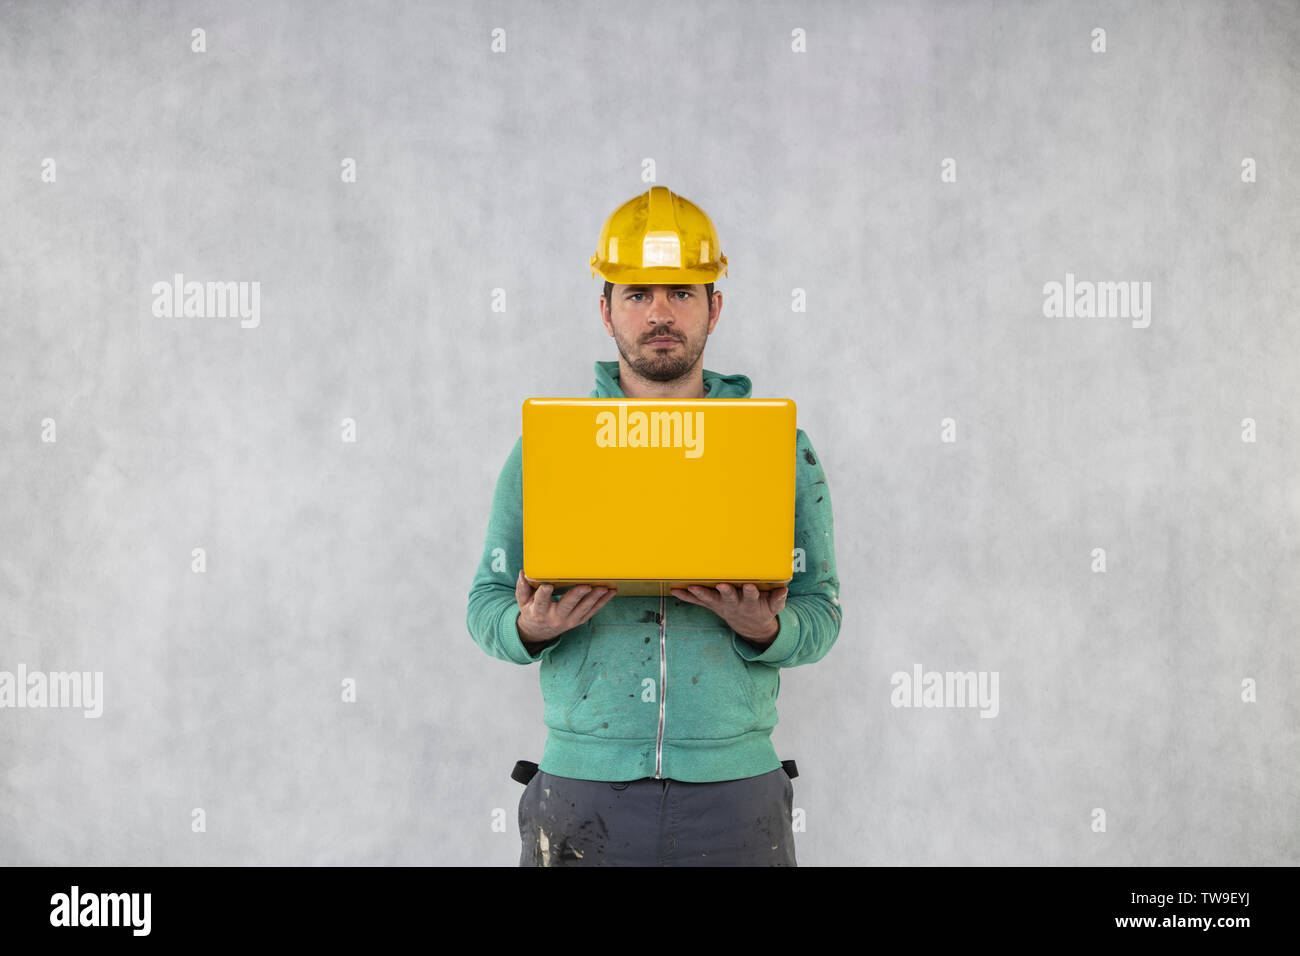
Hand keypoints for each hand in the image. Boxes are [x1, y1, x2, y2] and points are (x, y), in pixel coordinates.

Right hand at [516, 571, 614, 644]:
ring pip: (583, 609)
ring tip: (604, 587)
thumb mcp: (523, 601)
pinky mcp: (579, 620)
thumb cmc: (532, 610)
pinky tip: (610, 592)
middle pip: (567, 606)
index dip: (543, 594)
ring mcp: (569, 620)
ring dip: (595, 598)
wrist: (540, 631)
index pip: (540, 602)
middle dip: (577, 595)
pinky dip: (602, 602)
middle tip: (586, 586)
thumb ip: (522, 588)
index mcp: (539, 612)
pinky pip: (592, 611)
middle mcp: (555, 618)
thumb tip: (523, 573)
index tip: (547, 586)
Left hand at [669, 583, 786, 642]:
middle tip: (721, 585)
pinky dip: (686, 597)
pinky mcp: (712, 605)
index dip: (750, 592)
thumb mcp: (773, 607)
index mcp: (751, 603)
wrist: (751, 627)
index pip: (752, 596)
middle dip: (725, 592)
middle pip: (729, 598)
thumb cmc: (762, 609)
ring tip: (692, 587)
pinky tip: (675, 590)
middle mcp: (734, 604)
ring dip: (701, 594)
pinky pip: (698, 602)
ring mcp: (721, 605)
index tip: (749, 586)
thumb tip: (784, 590)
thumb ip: (778, 599)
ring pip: (710, 600)